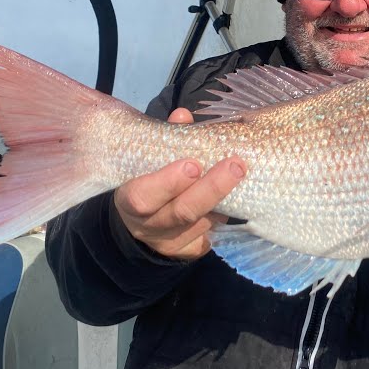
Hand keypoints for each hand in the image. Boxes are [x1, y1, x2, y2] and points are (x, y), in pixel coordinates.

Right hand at [113, 108, 246, 260]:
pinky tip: (233, 201)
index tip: (194, 163)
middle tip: (236, 165)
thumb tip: (183, 116)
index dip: (169, 181)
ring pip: (202, 224)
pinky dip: (222, 217)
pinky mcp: (188, 252)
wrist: (139, 224)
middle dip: (211, 188)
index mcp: (130, 199)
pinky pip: (210, 236)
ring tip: (239, 175)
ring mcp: (168, 243)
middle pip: (182, 212)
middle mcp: (147, 226)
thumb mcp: (146, 162)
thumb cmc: (145, 180)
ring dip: (222, 200)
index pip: (143, 196)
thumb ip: (166, 139)